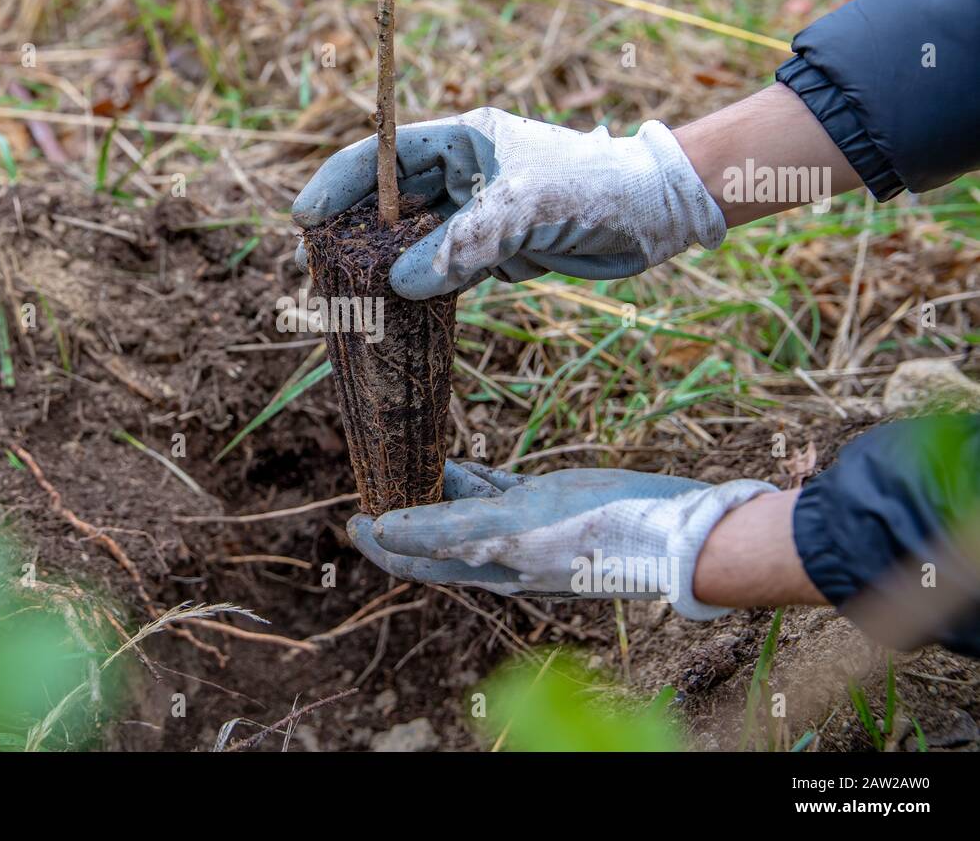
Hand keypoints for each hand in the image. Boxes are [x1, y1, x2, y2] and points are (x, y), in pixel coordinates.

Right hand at [293, 107, 724, 298]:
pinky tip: (394, 313)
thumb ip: (463, 243)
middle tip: (314, 271)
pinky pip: (440, 270)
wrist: (658, 216)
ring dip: (380, 268)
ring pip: (410, 242)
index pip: (382, 156)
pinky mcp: (492, 250)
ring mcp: (474, 214)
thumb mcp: (528, 209)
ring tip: (345, 300)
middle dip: (349, 233)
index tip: (303, 219)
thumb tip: (398, 284)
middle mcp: (460, 174)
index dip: (338, 184)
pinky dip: (418, 291)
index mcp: (462, 141)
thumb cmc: (597, 189)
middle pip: (386, 202)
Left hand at [347, 460, 775, 619]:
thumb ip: (444, 530)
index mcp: (487, 566)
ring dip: (433, 486)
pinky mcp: (549, 501)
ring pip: (465, 507)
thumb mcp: (509, 530)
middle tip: (371, 483)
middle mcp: (501, 552)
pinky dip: (474, 474)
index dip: (380, 544)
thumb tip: (381, 530)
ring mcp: (526, 527)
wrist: (670, 532)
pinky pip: (498, 488)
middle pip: (434, 533)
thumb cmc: (591, 534)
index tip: (352, 520)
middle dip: (401, 512)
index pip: (415, 559)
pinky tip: (456, 456)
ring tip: (402, 461)